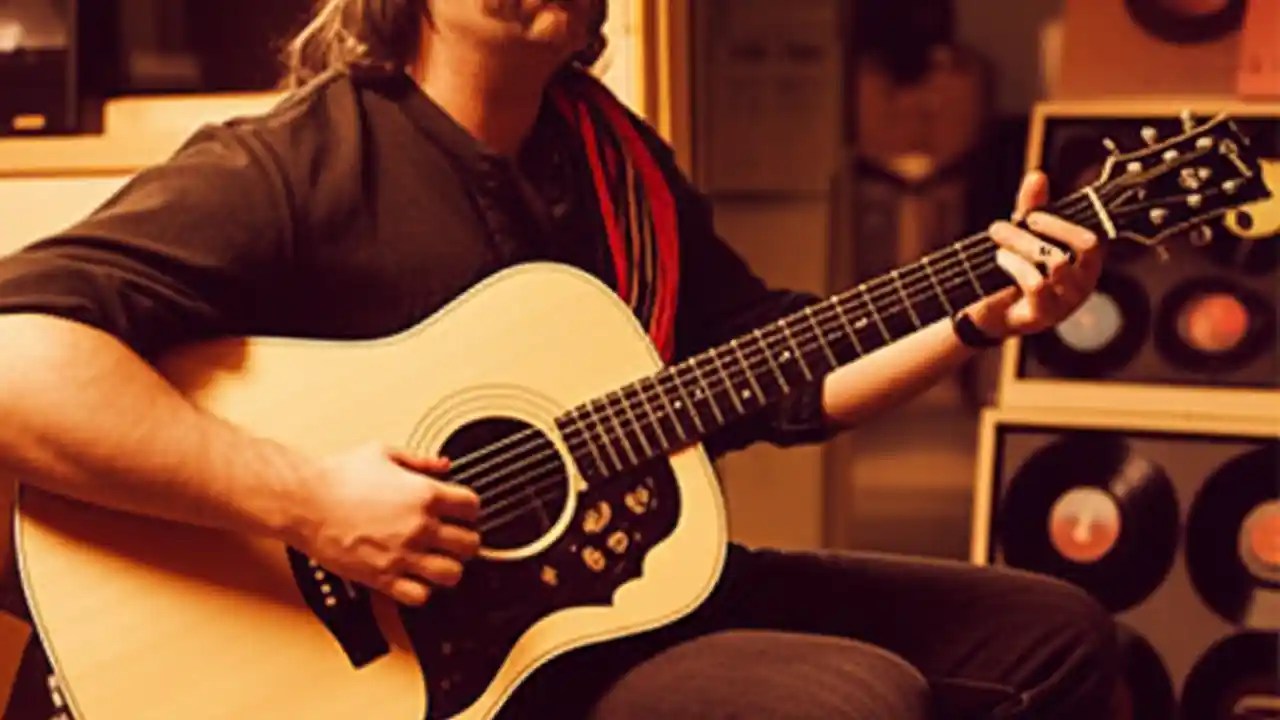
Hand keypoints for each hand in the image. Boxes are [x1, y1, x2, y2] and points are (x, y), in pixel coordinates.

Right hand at [294, 443, 480, 605]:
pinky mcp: (383, 577)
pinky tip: (414, 579)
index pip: (473, 507)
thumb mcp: (384, 453)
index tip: (461, 512)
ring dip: (449, 568)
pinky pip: (420, 596)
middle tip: (454, 539)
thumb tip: (443, 464)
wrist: (304, 501)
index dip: (469, 509)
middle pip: (470, 544)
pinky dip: (422, 591)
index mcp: (425, 494)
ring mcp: (403, 554)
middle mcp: (420, 526)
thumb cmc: (338, 476)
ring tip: (439, 562)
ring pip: (452, 574)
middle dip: (466, 540)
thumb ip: (420, 459)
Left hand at [963, 170, 1104, 338]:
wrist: (987, 313)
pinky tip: (1001, 261)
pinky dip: (1015, 266)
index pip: (1093, 239)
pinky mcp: (1044, 317)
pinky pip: (1036, 284)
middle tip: (1011, 225)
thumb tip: (1037, 175)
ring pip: (1055, 261)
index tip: (1031, 216)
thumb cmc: (1013, 271)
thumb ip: (1032, 208)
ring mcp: (1066, 303)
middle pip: (1082, 246)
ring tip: (999, 246)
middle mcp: (1083, 284)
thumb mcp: (1023, 237)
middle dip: (1046, 228)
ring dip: (1022, 246)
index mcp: (1086, 264)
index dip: (1063, 223)